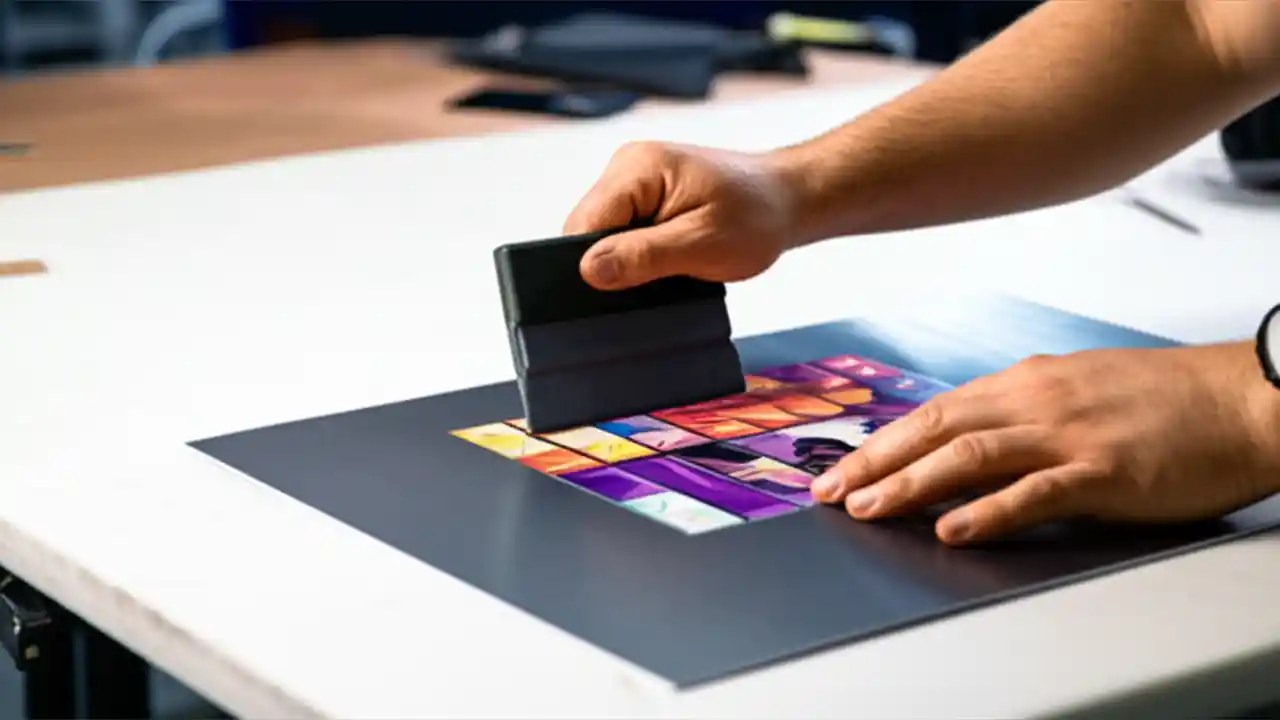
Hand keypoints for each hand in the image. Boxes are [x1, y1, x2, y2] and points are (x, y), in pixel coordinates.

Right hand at [564, 142, 802, 289]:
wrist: (787, 201)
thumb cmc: (757, 216)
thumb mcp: (702, 244)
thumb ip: (643, 256)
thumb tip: (588, 271)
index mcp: (638, 168)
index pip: (584, 223)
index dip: (594, 262)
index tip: (622, 288)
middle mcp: (628, 166)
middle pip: (587, 229)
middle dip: (614, 261)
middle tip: (658, 276)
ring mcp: (634, 180)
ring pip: (603, 234)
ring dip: (629, 259)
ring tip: (668, 265)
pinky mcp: (644, 196)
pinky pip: (622, 231)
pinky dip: (639, 252)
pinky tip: (667, 258)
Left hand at [811, 342, 1279, 544]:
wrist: (1242, 397)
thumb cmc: (1165, 397)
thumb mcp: (1078, 389)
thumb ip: (1022, 411)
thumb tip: (969, 437)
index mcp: (1028, 383)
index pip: (936, 411)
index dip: (883, 442)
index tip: (843, 468)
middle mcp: (1036, 402)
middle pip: (936, 428)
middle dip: (875, 462)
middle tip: (829, 494)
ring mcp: (1068, 434)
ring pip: (970, 455)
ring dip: (910, 483)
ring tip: (867, 508)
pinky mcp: (1104, 470)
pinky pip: (1034, 492)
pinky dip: (988, 511)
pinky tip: (951, 529)